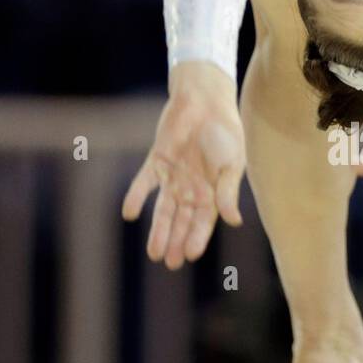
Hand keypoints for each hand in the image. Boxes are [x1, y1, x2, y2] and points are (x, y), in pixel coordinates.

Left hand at [122, 61, 244, 268]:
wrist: (205, 100)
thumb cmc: (225, 131)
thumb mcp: (232, 164)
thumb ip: (228, 192)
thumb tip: (234, 221)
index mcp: (212, 191)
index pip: (203, 221)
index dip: (196, 238)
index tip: (189, 255)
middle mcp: (192, 188)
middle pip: (181, 221)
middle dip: (175, 241)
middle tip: (168, 263)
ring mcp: (173, 176)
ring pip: (163, 209)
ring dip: (158, 229)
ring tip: (153, 252)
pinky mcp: (157, 162)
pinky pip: (144, 183)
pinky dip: (136, 196)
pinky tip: (129, 214)